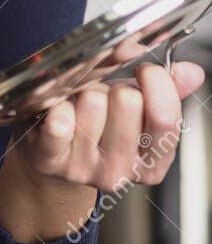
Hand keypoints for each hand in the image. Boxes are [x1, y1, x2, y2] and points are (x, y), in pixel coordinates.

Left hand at [0, 59, 204, 241]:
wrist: (50, 152)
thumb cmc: (96, 124)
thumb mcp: (136, 107)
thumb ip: (166, 90)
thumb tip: (193, 73)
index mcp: (151, 163)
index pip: (166, 117)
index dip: (156, 82)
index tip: (144, 71)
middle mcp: (121, 172)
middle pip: (129, 102)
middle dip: (115, 87)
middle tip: (103, 96)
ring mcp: (85, 170)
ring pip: (93, 102)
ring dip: (83, 93)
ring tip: (78, 105)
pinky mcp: (51, 161)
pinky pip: (59, 126)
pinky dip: (58, 109)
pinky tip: (57, 110)